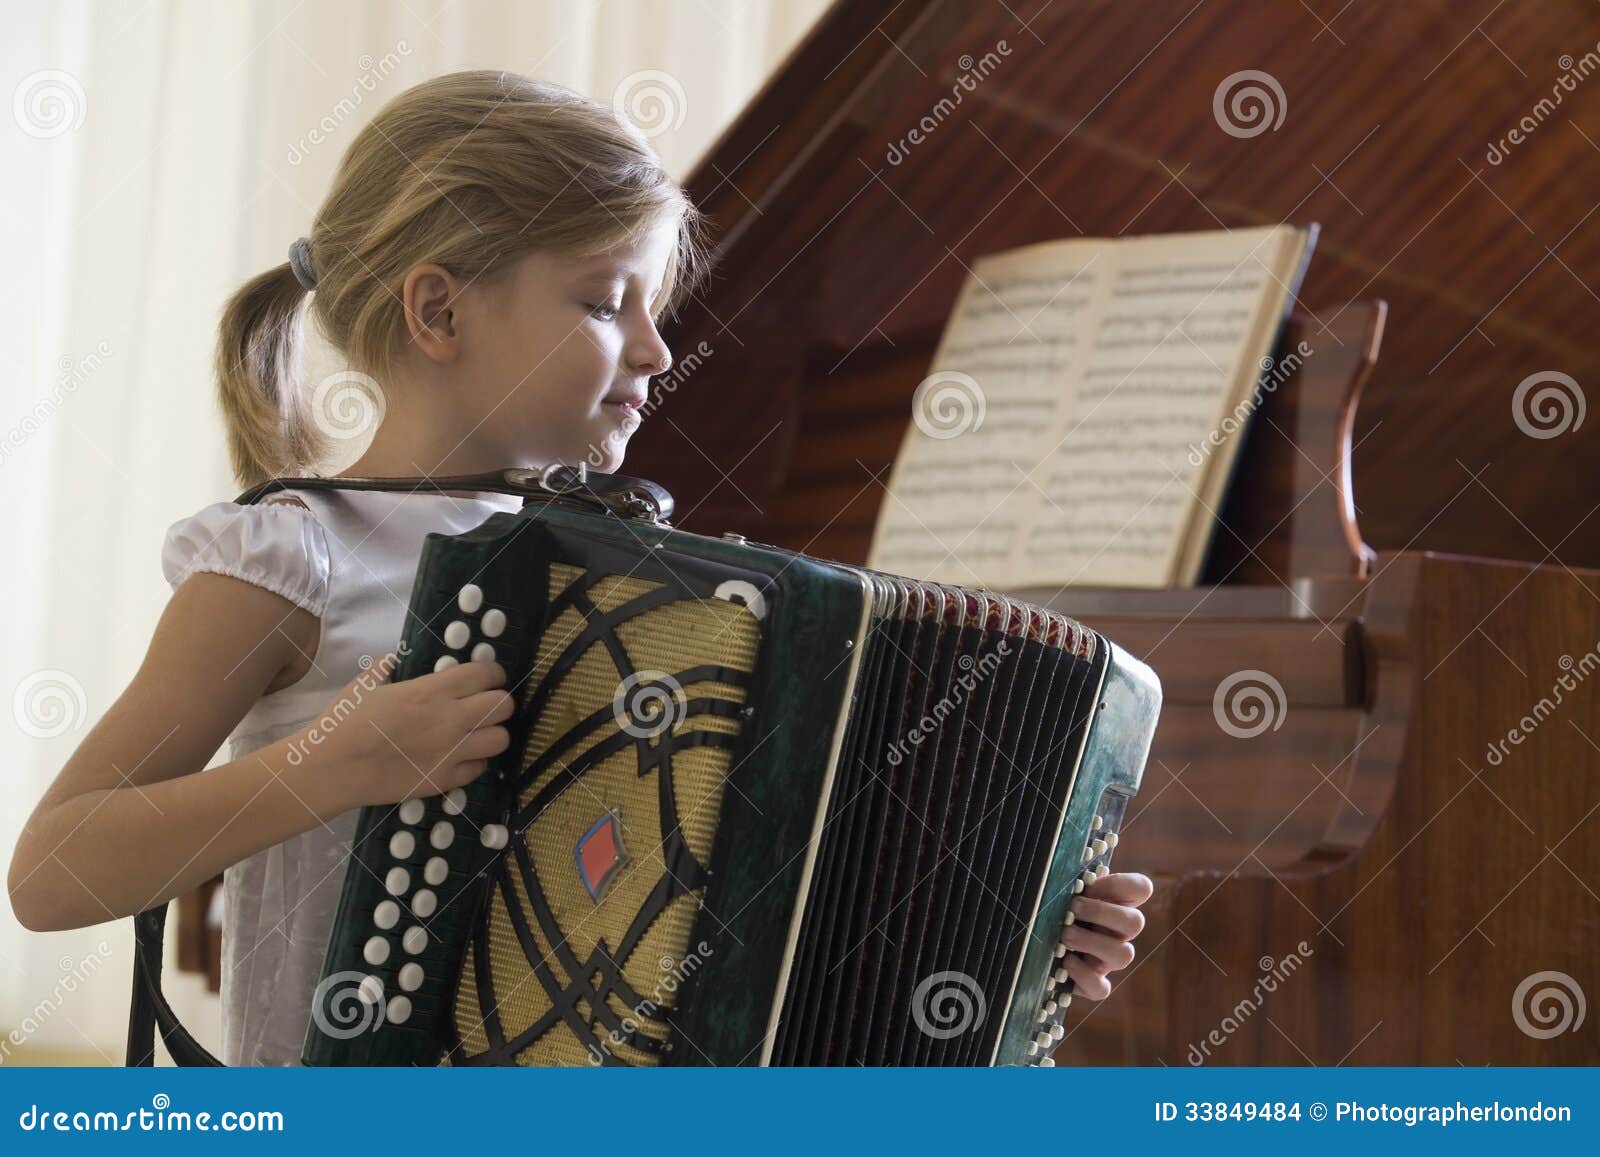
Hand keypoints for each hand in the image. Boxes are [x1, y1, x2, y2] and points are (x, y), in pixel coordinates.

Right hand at [301, 653, 515, 811]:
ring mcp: (451, 752)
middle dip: (500, 701)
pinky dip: (475, 761)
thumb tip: (396, 660)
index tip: (489, 677)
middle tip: (487, 704)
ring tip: (478, 732)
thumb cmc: (345, 721)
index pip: (486, 674)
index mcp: (432, 690)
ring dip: (493, 732)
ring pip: (501, 739)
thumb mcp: (365, 683)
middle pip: (504, 705)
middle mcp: (450, 720)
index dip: (494, 673)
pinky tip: (460, 757)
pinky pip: (479, 768)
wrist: (333, 768)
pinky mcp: (445, 780)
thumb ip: (388, 668)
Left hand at [1059, 871, 1152, 999]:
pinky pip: (1102, 989)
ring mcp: (1109, 960)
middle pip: (1136, 923)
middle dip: (1102, 913)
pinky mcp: (1094, 984)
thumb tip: (1077, 875)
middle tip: (1073, 908)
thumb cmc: (1053, 909)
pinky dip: (1084, 976)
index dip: (1121, 884)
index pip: (1141, 888)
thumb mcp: (1063, 889)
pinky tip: (1066, 962)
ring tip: (1065, 935)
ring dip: (1092, 942)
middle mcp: (1119, 933)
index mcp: (1116, 903)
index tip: (1093, 884)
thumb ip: (1074, 879)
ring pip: (1124, 955)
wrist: (1036, 944)